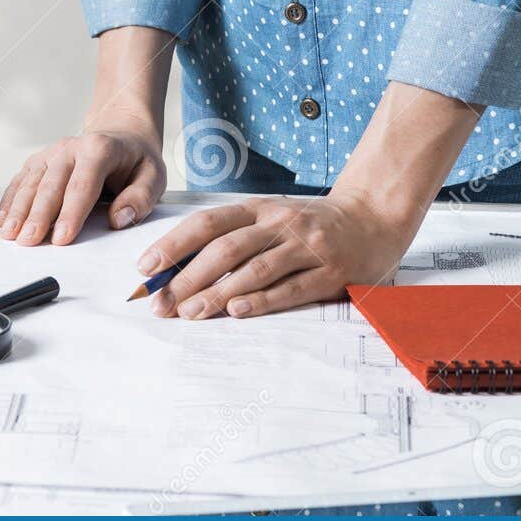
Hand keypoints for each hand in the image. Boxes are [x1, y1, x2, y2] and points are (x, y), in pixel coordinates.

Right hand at [0, 122, 163, 245]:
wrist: (122, 133)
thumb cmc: (136, 160)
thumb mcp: (154, 176)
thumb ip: (140, 198)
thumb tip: (119, 219)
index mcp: (99, 149)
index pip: (82, 185)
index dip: (71, 213)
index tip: (61, 238)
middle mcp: (70, 148)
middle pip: (50, 185)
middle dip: (38, 215)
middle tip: (28, 241)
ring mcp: (51, 153)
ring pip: (31, 182)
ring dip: (18, 210)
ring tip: (9, 234)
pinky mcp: (40, 160)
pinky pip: (21, 180)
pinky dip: (10, 200)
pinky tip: (2, 219)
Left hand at [138, 191, 416, 318]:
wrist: (374, 217)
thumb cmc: (308, 224)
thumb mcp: (269, 218)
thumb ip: (232, 237)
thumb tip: (178, 268)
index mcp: (258, 208)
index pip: (206, 223)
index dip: (173, 244)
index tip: (146, 268)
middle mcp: (279, 223)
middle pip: (224, 249)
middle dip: (187, 277)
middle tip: (159, 302)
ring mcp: (307, 247)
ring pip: (254, 270)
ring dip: (217, 292)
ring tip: (189, 312)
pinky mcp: (331, 272)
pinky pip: (292, 288)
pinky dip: (262, 300)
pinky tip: (237, 311)